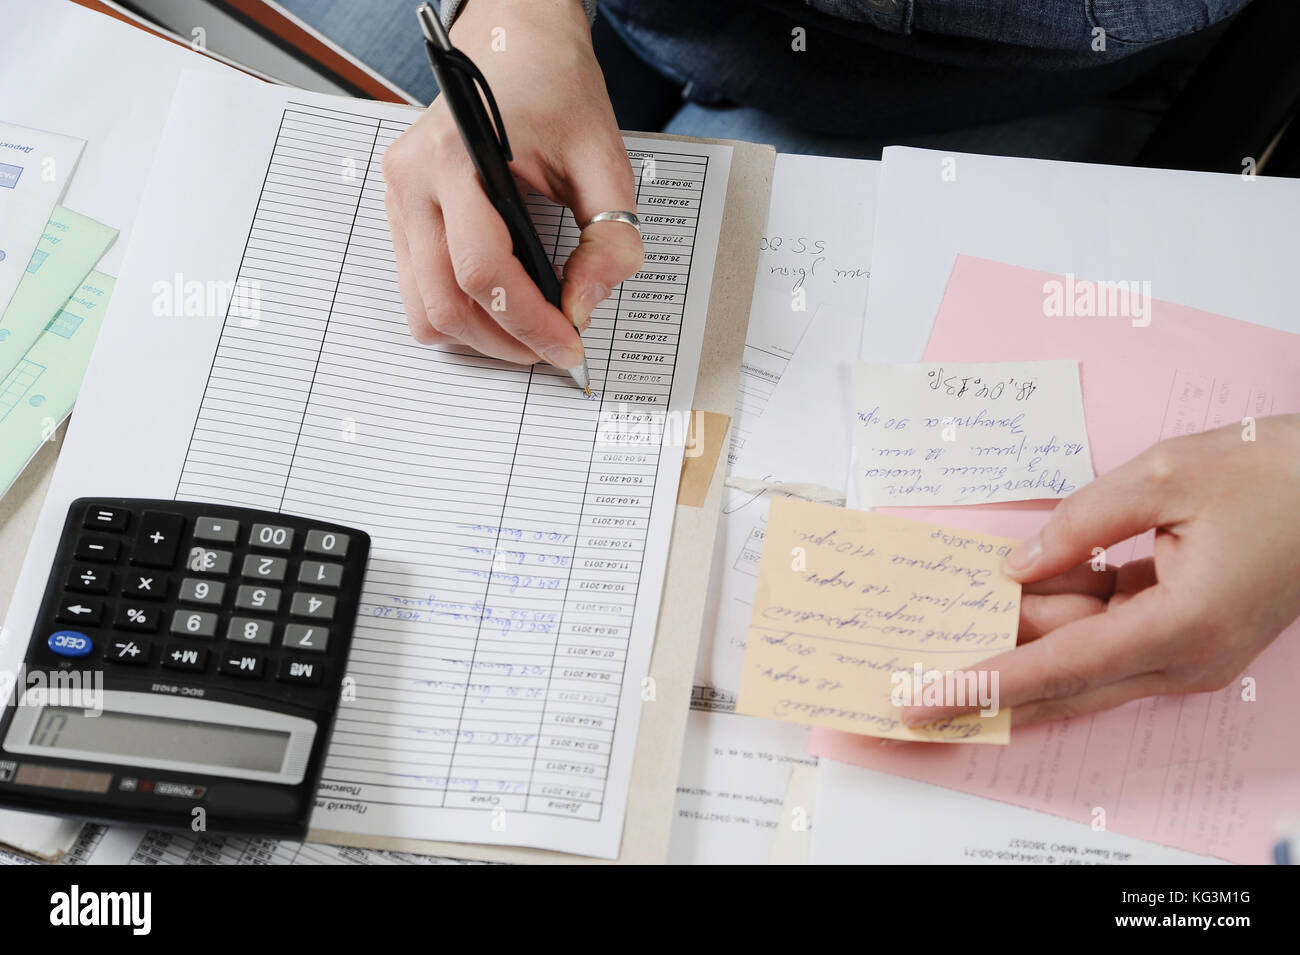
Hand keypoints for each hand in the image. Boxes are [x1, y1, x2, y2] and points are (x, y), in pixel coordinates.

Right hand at [382, 0, 642, 366]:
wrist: (515, 46)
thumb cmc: (555, 91)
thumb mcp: (603, 158)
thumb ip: (609, 235)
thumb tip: (584, 307)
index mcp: (455, 158)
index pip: (483, 270)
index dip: (530, 322)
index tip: (571, 345)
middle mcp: (412, 181)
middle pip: (445, 303)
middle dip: (506, 342)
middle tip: (556, 349)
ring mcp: (397, 200)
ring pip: (424, 310)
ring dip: (481, 338)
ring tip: (532, 333)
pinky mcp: (400, 215)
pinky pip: (420, 292)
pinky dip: (462, 315)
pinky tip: (505, 308)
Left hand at [902, 413, 1299, 729]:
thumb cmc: (1268, 472)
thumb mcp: (1163, 475)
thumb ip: (1079, 522)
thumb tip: (1018, 568)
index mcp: (1186, 623)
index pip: (1063, 665)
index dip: (987, 683)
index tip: (926, 701)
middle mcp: (1188, 658)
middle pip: (1065, 683)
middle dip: (988, 684)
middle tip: (914, 695)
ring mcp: (1190, 656)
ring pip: (1082, 663)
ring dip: (1026, 640)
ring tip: (960, 623)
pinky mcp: (1187, 639)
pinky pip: (1107, 640)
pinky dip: (1063, 620)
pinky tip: (1022, 596)